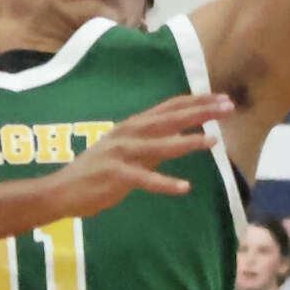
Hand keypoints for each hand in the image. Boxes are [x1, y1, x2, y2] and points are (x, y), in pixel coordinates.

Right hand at [49, 93, 234, 216]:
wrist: (62, 190)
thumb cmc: (98, 172)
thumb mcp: (128, 151)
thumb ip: (153, 143)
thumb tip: (182, 137)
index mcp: (133, 125)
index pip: (170, 107)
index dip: (197, 101)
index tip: (223, 99)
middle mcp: (128, 133)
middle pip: (170, 118)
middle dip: (201, 111)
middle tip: (228, 106)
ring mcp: (121, 153)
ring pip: (159, 145)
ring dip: (187, 142)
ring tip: (213, 141)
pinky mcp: (115, 176)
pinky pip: (144, 179)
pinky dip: (165, 183)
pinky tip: (184, 187)